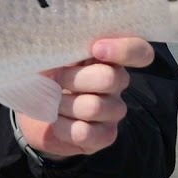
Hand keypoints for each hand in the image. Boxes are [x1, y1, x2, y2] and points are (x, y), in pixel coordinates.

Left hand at [15, 37, 153, 159]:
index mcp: (110, 57)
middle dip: (75, 78)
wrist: (36, 113)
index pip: (140, 51)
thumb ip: (63, 47)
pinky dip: (62, 126)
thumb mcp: (54, 56)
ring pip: (94, 107)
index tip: (96, 49)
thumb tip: (57, 41)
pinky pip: (85, 132)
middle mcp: (118, 82)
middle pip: (110, 78)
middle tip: (56, 79)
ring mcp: (114, 111)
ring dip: (64, 103)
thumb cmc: (48, 76)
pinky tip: (56, 121)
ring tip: (53, 101)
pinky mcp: (105, 136)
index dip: (124, 50)